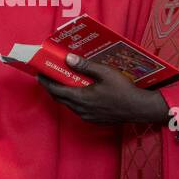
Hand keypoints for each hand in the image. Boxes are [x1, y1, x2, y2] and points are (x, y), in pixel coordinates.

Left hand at [38, 54, 169, 124]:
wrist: (139, 108)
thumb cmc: (124, 89)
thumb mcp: (105, 73)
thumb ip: (86, 66)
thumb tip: (69, 59)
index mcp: (81, 98)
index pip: (56, 91)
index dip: (46, 82)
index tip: (39, 74)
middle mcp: (81, 110)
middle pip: (60, 99)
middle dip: (52, 87)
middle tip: (48, 76)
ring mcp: (87, 116)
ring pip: (69, 105)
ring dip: (64, 94)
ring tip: (63, 81)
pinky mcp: (94, 119)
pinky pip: (78, 109)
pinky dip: (74, 100)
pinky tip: (79, 92)